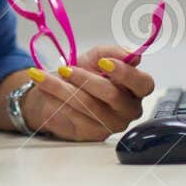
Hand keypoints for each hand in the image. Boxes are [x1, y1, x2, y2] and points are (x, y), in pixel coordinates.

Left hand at [22, 46, 153, 140]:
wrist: (61, 91)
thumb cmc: (86, 73)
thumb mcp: (96, 56)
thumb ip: (113, 52)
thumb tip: (131, 55)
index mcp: (137, 88)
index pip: (143, 83)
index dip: (124, 73)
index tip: (103, 63)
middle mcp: (130, 108)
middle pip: (112, 95)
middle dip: (85, 79)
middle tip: (64, 69)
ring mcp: (114, 123)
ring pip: (88, 104)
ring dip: (62, 88)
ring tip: (42, 77)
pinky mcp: (96, 133)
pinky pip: (75, 115)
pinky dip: (56, 100)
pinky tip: (45, 90)